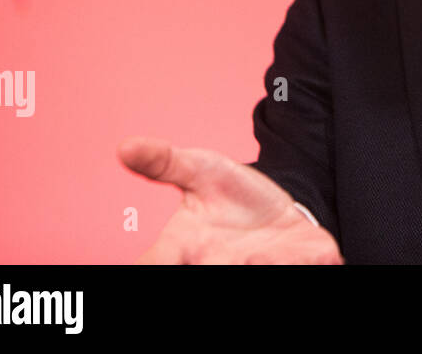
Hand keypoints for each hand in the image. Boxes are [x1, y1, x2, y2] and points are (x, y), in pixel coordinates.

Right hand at [118, 135, 343, 263]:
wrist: (282, 210)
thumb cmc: (232, 197)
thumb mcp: (200, 170)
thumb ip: (164, 162)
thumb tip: (125, 147)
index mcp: (184, 250)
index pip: (154, 264)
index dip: (150, 264)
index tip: (159, 259)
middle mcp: (217, 267)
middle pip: (203, 274)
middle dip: (215, 267)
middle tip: (232, 253)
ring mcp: (256, 269)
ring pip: (251, 273)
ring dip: (256, 265)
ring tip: (255, 252)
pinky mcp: (296, 266)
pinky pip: (296, 270)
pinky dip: (295, 263)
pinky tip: (290, 252)